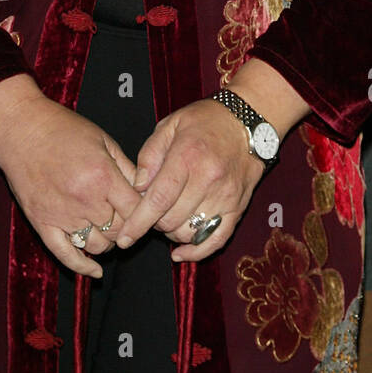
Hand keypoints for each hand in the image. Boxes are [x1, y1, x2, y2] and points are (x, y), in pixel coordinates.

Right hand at [0, 77, 141, 278]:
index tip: (148, 212)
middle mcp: (84, 200)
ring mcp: (62, 215)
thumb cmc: (64, 129)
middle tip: (126, 220)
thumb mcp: (104, 140)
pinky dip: (82, 267)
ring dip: (106, 242)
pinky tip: (95, 271)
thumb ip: (128, 168)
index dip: (147, 214)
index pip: (137, 211)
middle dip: (128, 228)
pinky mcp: (42, 223)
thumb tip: (147, 191)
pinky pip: (65, 255)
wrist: (20, 129)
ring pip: (97, 246)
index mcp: (103, 177)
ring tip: (107, 230)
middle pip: (119, 232)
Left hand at [115, 98, 265, 260]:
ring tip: (168, 218)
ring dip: (172, 233)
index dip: (138, 222)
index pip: (159, 199)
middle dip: (154, 222)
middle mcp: (209, 180)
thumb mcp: (169, 125)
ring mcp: (226, 196)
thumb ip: (150, 155)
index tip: (124, 238)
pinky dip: (196, 251)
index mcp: (188, 157)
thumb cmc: (204, 121)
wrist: (247, 120)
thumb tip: (138, 188)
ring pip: (190, 233)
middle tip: (151, 210)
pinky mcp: (238, 208)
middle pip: (172, 220)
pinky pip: (216, 240)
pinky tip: (180, 251)